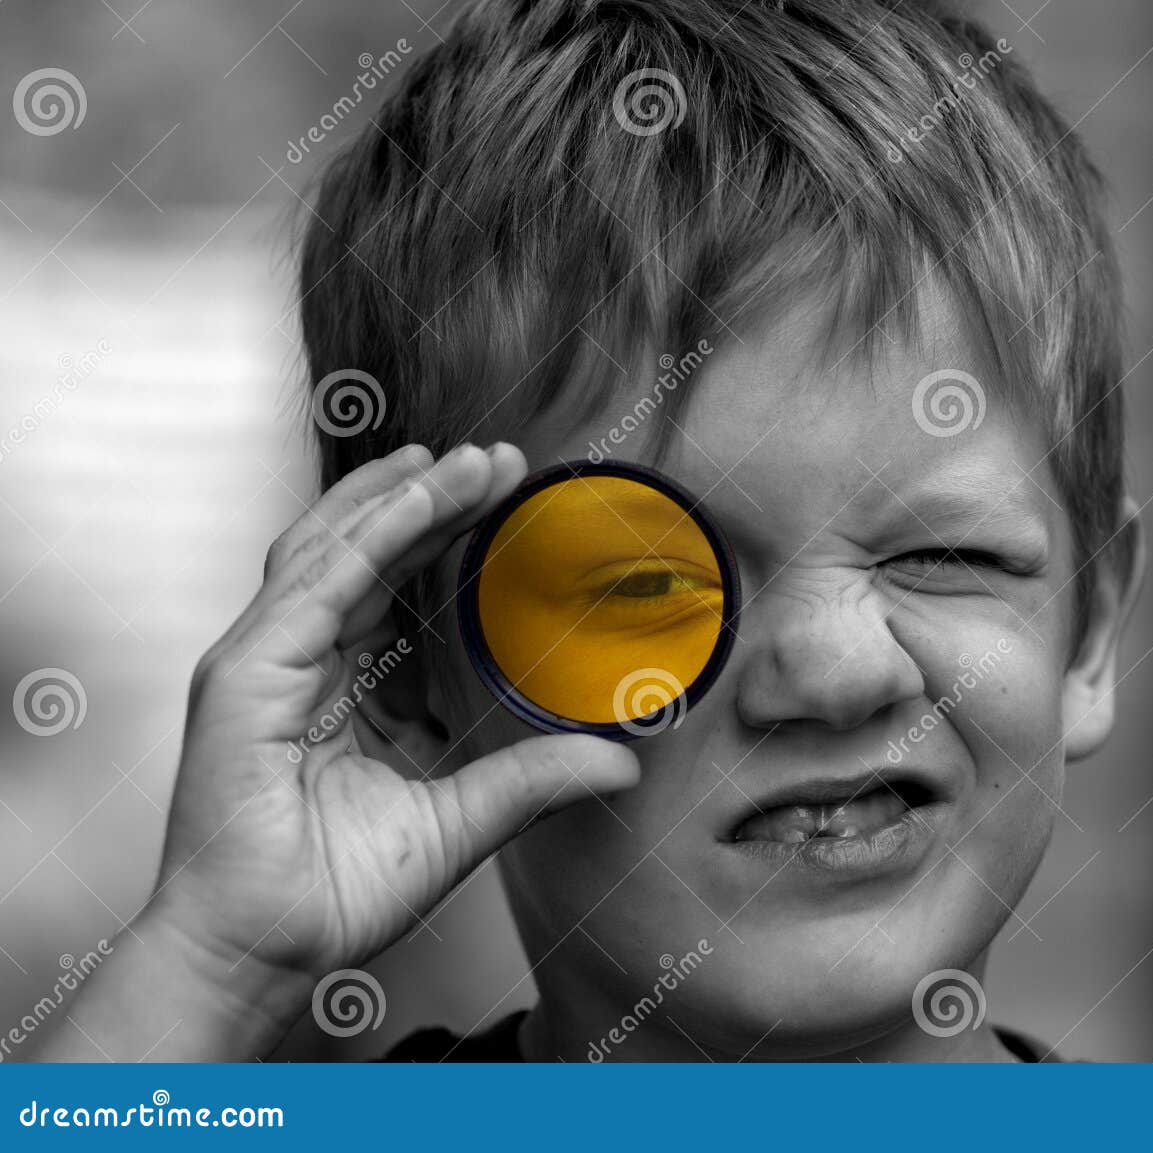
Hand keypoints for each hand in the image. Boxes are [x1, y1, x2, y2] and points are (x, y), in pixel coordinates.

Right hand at [41, 443, 639, 1059]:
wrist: (262, 951)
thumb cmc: (334, 895)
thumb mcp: (461, 822)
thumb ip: (532, 779)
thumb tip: (619, 761)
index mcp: (335, 686)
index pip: (389, 585)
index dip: (441, 535)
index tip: (503, 498)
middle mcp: (296, 659)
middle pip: (365, 550)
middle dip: (431, 498)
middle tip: (500, 461)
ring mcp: (264, 659)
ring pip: (337, 546)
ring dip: (406, 496)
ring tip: (472, 463)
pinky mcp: (245, 670)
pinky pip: (319, 580)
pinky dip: (373, 531)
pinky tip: (423, 497)